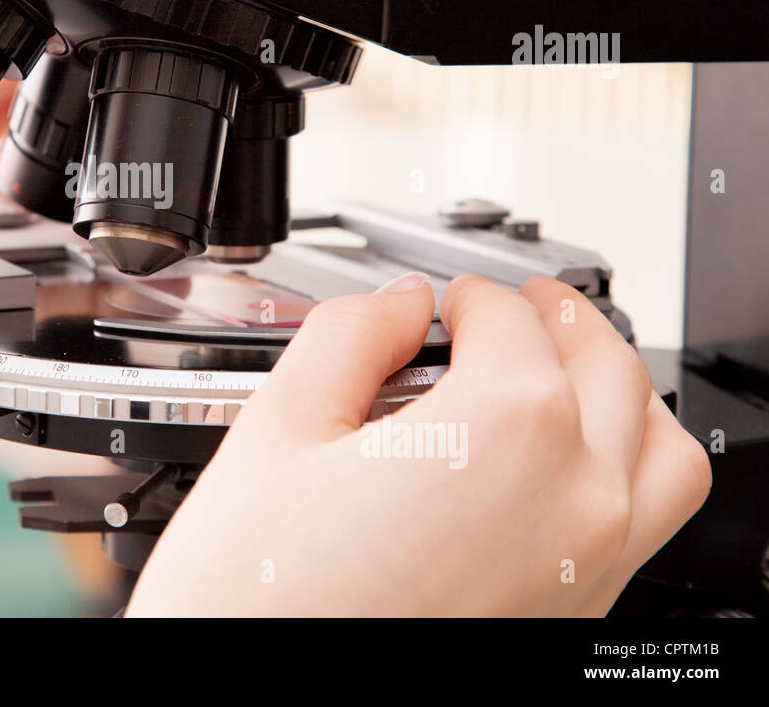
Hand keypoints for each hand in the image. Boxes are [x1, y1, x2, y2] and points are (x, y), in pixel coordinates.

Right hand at [127, 273, 711, 615]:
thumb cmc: (261, 600)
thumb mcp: (277, 429)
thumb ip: (344, 337)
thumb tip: (392, 305)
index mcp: (502, 430)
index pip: (511, 320)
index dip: (471, 295)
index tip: (444, 300)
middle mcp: (571, 500)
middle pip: (607, 366)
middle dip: (555, 319)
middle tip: (511, 307)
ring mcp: (588, 570)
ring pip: (657, 449)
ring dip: (619, 391)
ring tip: (561, 373)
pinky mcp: (577, 622)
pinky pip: (646, 524)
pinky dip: (625, 469)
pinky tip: (560, 466)